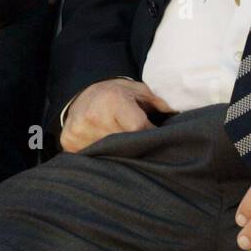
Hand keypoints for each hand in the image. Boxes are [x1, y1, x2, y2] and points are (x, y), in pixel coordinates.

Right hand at [60, 77, 174, 152]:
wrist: (83, 95)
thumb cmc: (117, 95)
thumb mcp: (139, 92)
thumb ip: (160, 104)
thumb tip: (182, 118)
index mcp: (113, 101)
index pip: (138, 130)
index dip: (150, 138)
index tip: (159, 144)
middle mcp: (94, 116)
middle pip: (123, 146)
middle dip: (136, 150)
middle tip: (145, 152)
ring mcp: (79, 131)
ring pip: (107, 156)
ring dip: (119, 158)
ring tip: (126, 153)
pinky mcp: (69, 142)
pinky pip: (91, 159)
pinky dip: (101, 158)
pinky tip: (107, 153)